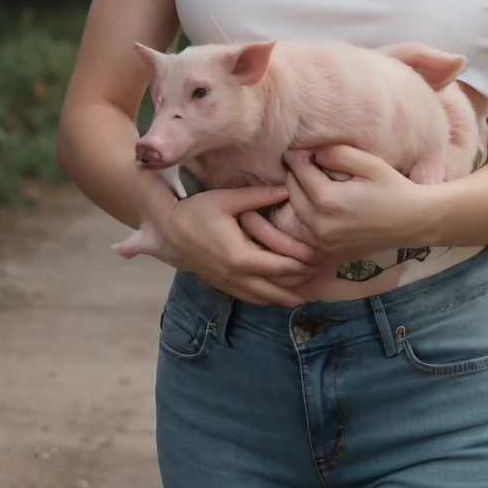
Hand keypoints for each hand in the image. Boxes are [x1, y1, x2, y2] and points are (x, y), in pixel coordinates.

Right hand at [164, 185, 323, 307]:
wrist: (167, 229)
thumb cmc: (196, 211)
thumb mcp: (227, 199)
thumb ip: (258, 196)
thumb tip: (286, 189)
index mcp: (240, 256)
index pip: (280, 266)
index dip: (302, 264)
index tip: (319, 258)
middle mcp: (235, 276)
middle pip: (276, 287)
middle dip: (300, 282)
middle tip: (319, 274)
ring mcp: (227, 284)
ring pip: (263, 297)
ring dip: (286, 296)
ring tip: (306, 291)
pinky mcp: (221, 285)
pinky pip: (250, 298)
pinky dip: (267, 298)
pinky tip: (279, 296)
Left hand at [239, 145, 431, 263]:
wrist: (414, 222)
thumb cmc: (394, 189)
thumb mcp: (369, 164)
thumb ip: (337, 153)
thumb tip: (314, 152)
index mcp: (327, 201)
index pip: (299, 172)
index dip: (297, 156)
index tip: (298, 147)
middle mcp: (320, 225)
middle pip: (293, 193)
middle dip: (295, 174)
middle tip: (303, 160)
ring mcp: (324, 241)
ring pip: (298, 211)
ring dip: (300, 194)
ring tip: (311, 178)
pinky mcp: (330, 250)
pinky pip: (309, 227)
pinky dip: (309, 212)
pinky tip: (322, 200)